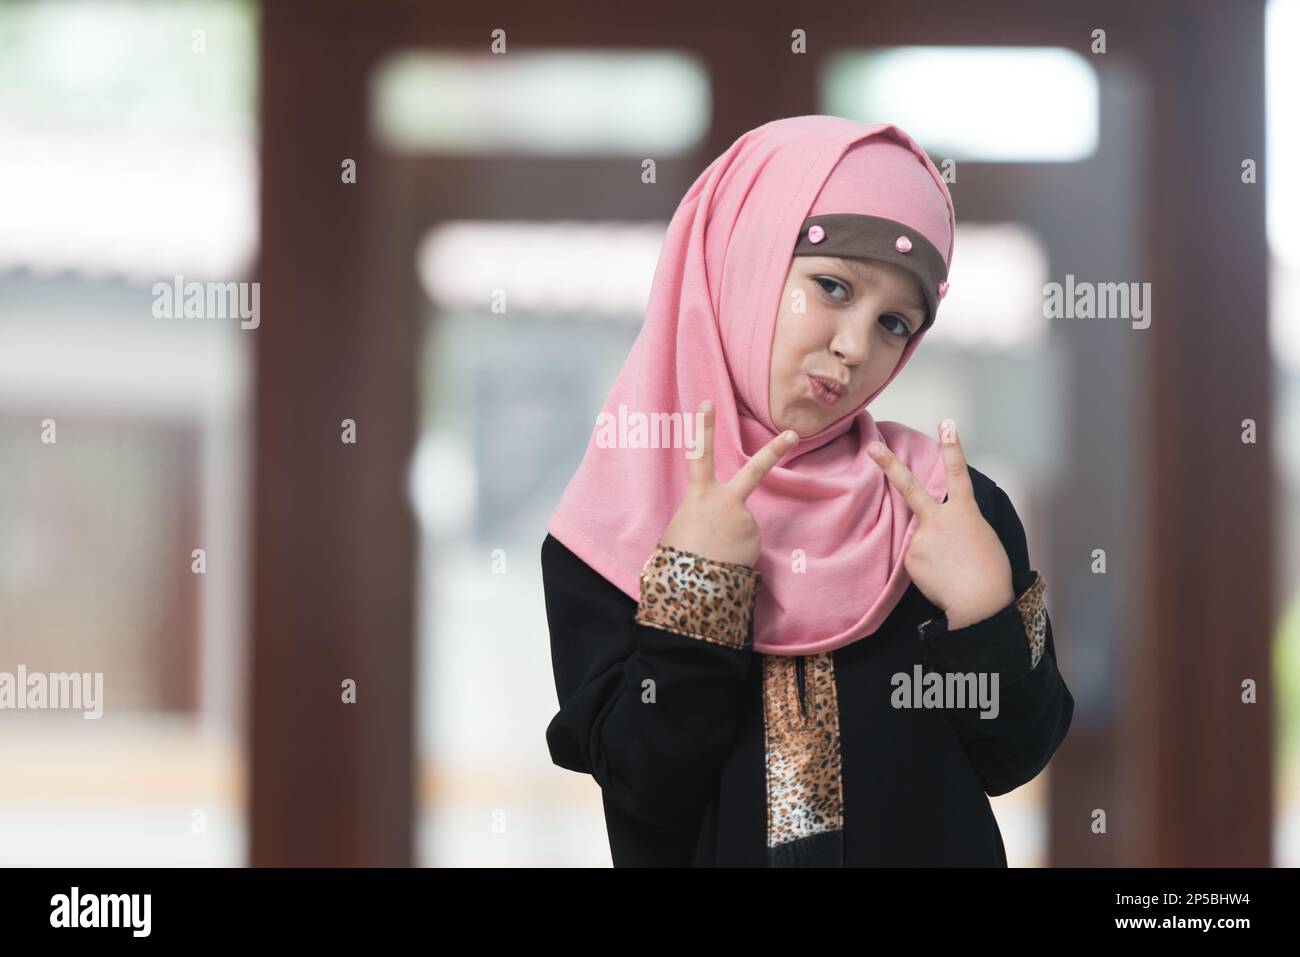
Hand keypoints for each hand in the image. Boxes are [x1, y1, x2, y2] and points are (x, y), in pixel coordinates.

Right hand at [659, 400, 796, 566]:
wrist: (693, 587)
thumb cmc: (678, 558)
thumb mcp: (679, 529)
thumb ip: (698, 516)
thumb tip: (713, 524)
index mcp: (699, 496)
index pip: (699, 455)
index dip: (702, 428)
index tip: (707, 404)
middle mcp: (726, 502)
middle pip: (755, 470)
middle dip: (775, 449)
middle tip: (794, 433)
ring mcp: (746, 520)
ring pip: (742, 525)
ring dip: (731, 539)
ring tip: (714, 555)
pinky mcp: (756, 539)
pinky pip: (747, 543)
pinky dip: (738, 552)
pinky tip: (726, 562)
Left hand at [867, 419, 1014, 629]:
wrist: (979, 602)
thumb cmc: (989, 573)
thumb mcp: (982, 538)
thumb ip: (957, 524)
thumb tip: (938, 528)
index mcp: (965, 513)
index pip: (958, 473)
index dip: (952, 447)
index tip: (946, 423)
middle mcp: (939, 519)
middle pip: (909, 487)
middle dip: (888, 464)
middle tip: (871, 446)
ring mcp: (921, 537)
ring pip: (919, 540)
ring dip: (932, 554)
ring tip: (951, 571)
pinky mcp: (910, 557)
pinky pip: (915, 559)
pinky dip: (926, 568)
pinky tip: (941, 578)